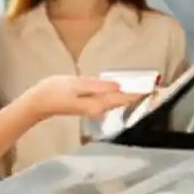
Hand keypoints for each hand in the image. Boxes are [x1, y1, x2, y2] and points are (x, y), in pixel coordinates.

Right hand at [21, 76, 144, 120]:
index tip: (152, 90)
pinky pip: (110, 100)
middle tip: (155, 88)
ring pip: (117, 102)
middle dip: (137, 95)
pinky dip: (119, 96)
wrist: (38, 102)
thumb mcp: (76, 84)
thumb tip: (117, 86)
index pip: (122, 98)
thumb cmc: (54, 91)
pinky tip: (124, 90)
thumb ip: (97, 86)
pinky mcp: (90, 105)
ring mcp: (94, 108)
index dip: (137, 94)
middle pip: (122, 102)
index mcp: (96, 103)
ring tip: (144, 89)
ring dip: (129, 96)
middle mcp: (98, 108)